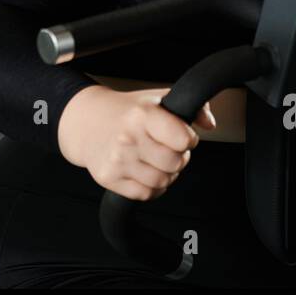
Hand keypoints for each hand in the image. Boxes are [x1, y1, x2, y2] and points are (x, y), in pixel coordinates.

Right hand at [58, 85, 215, 199]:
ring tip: (156, 160)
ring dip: (166, 174)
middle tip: (168, 149)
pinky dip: (152, 187)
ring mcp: (117, 160)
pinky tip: (144, 171)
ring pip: (163, 181)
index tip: (182, 136)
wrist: (86, 123)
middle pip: (176, 163)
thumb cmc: (127, 112)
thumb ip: (191, 106)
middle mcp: (127, 137)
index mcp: (141, 114)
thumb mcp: (157, 99)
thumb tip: (209, 123)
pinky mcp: (108, 178)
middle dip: (178, 158)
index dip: (188, 139)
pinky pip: (146, 194)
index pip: (183, 139)